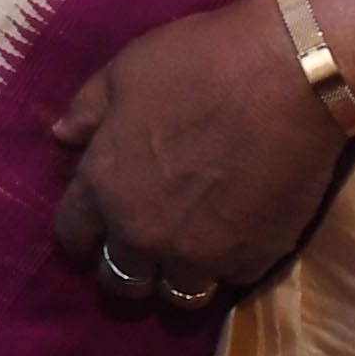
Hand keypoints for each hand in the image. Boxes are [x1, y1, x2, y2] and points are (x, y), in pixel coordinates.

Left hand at [37, 0, 351, 317]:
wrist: (293, 75)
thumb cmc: (202, 61)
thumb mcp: (128, 69)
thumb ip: (88, 109)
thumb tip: (61, 135)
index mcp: (105, 187)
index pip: (71, 236)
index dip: (80, 234)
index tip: (92, 227)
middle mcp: (144, 234)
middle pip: (120, 280)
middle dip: (125, 265)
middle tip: (144, 243)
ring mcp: (201, 255)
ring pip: (176, 294)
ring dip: (178, 274)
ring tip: (192, 250)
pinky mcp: (254, 259)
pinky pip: (232, 279)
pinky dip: (231, 263)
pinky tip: (240, 235)